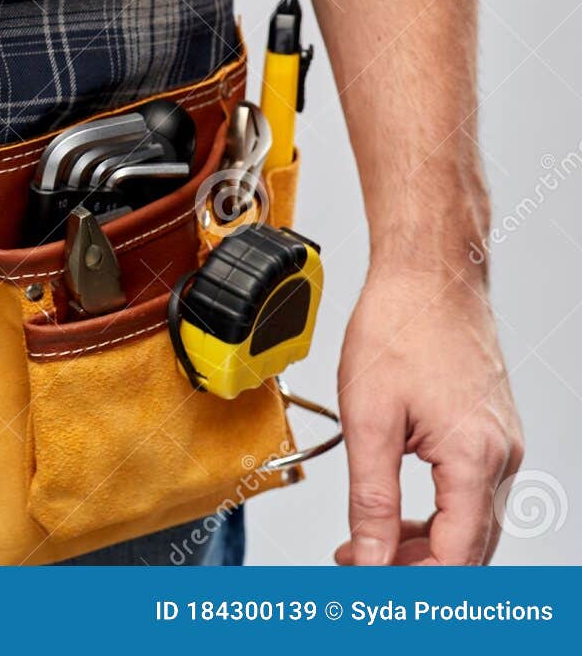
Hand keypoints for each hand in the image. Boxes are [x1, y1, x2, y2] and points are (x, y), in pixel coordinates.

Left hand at [334, 254, 522, 564]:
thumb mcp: (367, 418)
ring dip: (423, 544)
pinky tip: (395, 510)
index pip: (454, 557)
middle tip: (356, 565)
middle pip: (469, 549)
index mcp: (475, 458)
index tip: (365, 583)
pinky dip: (436, 513)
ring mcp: (503, 444)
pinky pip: (472, 494)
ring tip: (366, 541)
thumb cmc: (399, 327)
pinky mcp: (492, 432)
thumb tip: (368, 558)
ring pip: (472, 525)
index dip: (408, 580)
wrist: (428, 275)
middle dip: (413, 568)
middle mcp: (502, 456)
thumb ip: (371, 498)